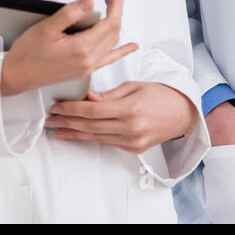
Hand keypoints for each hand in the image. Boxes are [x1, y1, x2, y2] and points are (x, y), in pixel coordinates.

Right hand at [0, 0, 137, 96]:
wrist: (15, 76)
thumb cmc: (27, 54)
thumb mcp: (47, 28)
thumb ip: (70, 14)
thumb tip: (90, 2)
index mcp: (82, 49)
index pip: (110, 22)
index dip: (115, 4)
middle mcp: (89, 60)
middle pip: (114, 30)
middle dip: (116, 8)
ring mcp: (88, 67)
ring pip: (112, 42)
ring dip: (116, 22)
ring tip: (113, 5)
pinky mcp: (83, 70)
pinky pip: (108, 58)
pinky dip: (121, 50)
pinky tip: (131, 47)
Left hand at [46, 81, 197, 152]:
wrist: (184, 114)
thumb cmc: (161, 95)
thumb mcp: (135, 86)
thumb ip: (110, 94)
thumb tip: (88, 99)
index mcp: (131, 108)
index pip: (92, 111)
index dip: (71, 110)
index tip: (57, 107)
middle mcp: (131, 128)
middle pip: (90, 126)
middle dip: (67, 123)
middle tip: (50, 120)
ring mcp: (132, 141)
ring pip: (96, 138)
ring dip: (74, 134)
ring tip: (58, 130)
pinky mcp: (134, 148)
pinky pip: (107, 142)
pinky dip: (92, 138)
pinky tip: (79, 135)